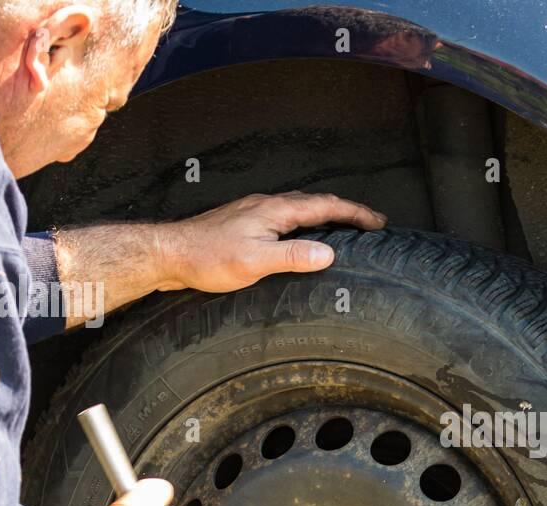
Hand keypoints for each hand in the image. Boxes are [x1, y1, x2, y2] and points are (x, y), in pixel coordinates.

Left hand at [155, 191, 386, 292]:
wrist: (168, 253)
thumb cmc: (206, 257)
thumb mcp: (254, 262)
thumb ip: (293, 256)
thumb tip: (328, 254)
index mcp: (275, 211)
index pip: (326, 206)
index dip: (356, 213)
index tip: (378, 222)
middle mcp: (267, 205)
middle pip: (317, 202)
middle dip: (347, 211)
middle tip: (370, 224)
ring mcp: (255, 212)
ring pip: (300, 207)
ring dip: (326, 214)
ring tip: (344, 227)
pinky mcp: (245, 222)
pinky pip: (286, 216)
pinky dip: (306, 221)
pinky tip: (301, 234)